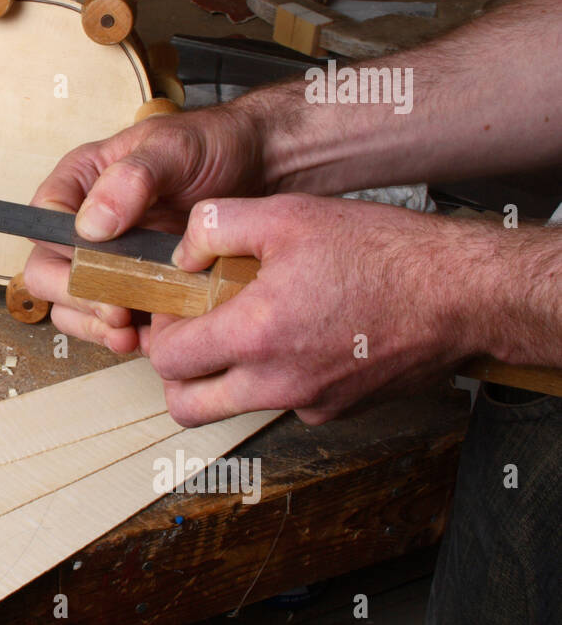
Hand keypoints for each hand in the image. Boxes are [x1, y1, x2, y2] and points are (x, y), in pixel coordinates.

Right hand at [23, 105, 267, 352]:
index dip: (58, 251)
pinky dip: (125, 337)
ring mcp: (110, 260)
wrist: (266, 169)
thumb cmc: (215, 146)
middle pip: (47, 272)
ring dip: (93, 326)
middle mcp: (86, 224)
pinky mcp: (138, 288)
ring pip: (72, 305)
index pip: (43, 222)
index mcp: (81, 183)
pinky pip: (112, 324)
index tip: (89, 268)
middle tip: (114, 311)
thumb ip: (131, 179)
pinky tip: (150, 338)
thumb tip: (89, 227)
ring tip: (128, 334)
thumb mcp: (173, 148)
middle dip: (75, 298)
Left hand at [142, 193, 478, 425]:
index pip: (167, 359)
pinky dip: (277, 378)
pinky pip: (286, 404)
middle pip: (187, 406)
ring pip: (234, 407)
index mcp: (255, 335)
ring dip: (224, 377)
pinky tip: (298, 334)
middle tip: (193, 333)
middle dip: (177, 373)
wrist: (463, 294)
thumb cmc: (383, 252)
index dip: (161, 332)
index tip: (175, 309)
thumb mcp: (287, 214)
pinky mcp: (338, 410)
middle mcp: (277, 383)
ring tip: (246, 327)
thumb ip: (215, 227)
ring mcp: (308, 403)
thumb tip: (181, 255)